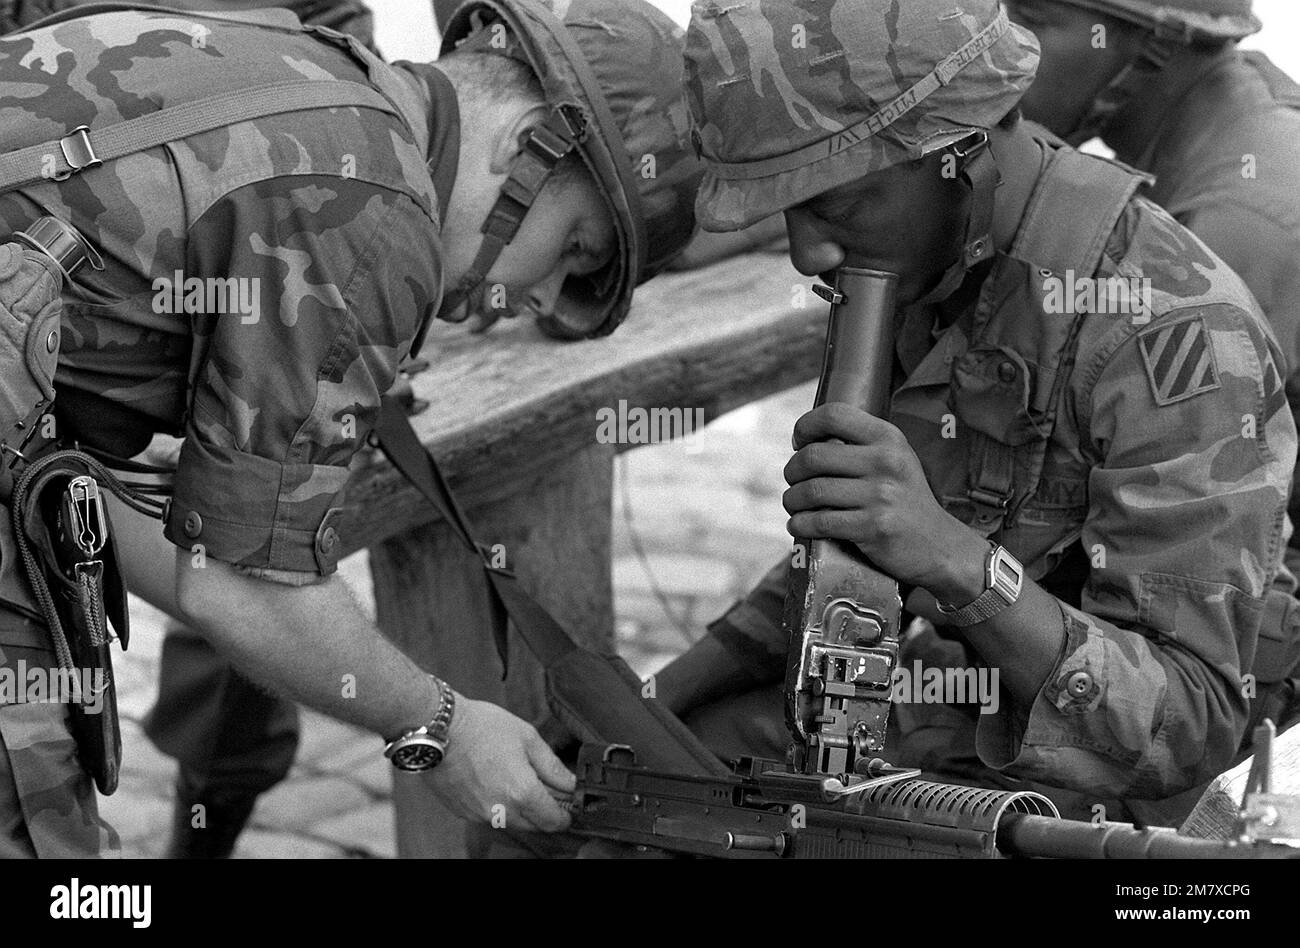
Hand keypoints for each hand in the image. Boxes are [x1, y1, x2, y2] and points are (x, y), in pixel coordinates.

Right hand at [425, 696, 575, 832]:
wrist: (438, 729)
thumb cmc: (482, 727)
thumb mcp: (527, 738)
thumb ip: (552, 766)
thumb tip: (570, 783)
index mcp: (522, 792)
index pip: (553, 821)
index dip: (565, 815)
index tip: (568, 804)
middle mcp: (501, 811)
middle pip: (534, 826)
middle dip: (544, 812)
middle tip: (544, 788)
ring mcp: (480, 814)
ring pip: (511, 822)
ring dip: (520, 809)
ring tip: (515, 778)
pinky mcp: (463, 812)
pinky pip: (489, 816)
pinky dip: (497, 805)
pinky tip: (493, 780)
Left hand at [782, 403, 986, 602]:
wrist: (940, 545)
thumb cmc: (905, 500)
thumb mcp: (895, 460)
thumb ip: (860, 446)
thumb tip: (806, 442)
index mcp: (888, 438)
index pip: (833, 415)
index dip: (805, 427)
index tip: (798, 443)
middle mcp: (886, 461)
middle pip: (813, 456)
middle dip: (792, 471)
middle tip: (793, 482)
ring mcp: (881, 495)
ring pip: (811, 491)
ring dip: (792, 500)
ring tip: (794, 506)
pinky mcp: (874, 527)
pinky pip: (820, 522)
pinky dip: (800, 525)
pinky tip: (799, 526)